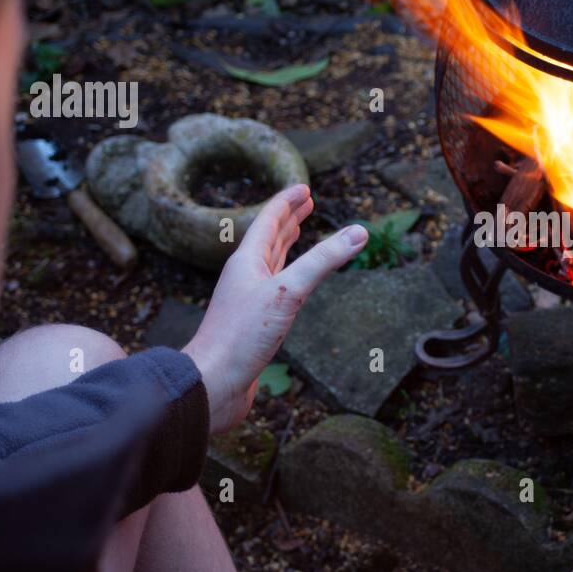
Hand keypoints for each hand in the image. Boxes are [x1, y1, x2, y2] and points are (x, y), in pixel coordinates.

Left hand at [183, 185, 366, 433]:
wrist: (212, 383)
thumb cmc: (242, 337)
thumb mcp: (289, 292)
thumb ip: (323, 261)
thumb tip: (360, 232)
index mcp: (247, 262)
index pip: (269, 221)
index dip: (287, 202)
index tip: (305, 188)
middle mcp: (246, 277)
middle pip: (268, 239)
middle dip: (289, 219)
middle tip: (307, 203)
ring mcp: (248, 301)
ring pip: (269, 264)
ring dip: (285, 246)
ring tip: (298, 234)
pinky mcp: (254, 325)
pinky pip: (274, 291)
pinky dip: (287, 278)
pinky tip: (291, 287)